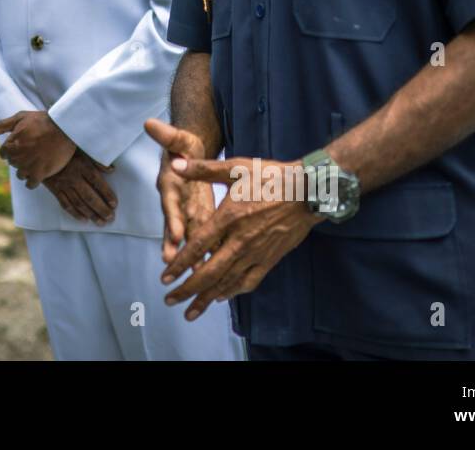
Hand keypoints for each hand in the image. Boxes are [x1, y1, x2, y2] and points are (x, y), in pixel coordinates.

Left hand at [0, 111, 76, 186]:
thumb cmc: (42, 121)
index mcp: (11, 143)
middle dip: (18, 159)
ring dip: (25, 170)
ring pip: (20, 175)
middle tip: (31, 151)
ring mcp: (29, 166)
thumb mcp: (20, 117)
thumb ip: (2, 125)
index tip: (20, 146)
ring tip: (35, 161)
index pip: (3, 153)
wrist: (64, 128)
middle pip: (12, 164)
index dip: (10, 150)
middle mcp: (18, 156)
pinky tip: (37, 174)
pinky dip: (32, 181)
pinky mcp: (41, 173)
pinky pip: (30, 184)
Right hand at [44, 151, 116, 223]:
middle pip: (89, 196)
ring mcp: (63, 185)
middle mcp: (73, 177)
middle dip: (101, 209)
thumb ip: (97, 160)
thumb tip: (112, 170)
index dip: (107, 194)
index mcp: (82, 165)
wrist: (40, 150)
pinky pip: (65, 204)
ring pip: (78, 203)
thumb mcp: (82, 149)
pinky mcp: (55, 190)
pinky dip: (75, 213)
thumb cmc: (65, 148)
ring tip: (100, 222)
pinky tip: (83, 219)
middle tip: (110, 218)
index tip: (114, 204)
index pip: (97, 182)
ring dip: (90, 214)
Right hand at [146, 118, 217, 264]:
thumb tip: (148, 122)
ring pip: (185, 237)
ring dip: (188, 255)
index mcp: (170, 184)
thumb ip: (167, 134)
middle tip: (172, 262)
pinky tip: (212, 268)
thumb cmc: (184, 144)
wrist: (188, 153)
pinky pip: (199, 237)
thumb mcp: (179, 138)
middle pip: (173, 226)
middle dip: (172, 245)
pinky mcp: (196, 217)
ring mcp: (184, 211)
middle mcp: (174, 202)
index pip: (170, 203)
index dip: (172, 218)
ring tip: (193, 273)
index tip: (176, 234)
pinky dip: (204, 251)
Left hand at [150, 126, 321, 320]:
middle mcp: (240, 240)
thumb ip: (203, 169)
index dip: (179, 264)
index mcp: (229, 218)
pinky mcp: (270, 258)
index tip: (165, 277)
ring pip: (228, 282)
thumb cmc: (271, 176)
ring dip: (207, 298)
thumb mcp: (235, 168)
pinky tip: (222, 297)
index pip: (198, 247)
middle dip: (187, 289)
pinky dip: (233, 291)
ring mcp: (256, 252)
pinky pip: (249, 281)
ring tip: (190, 312)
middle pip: (209, 272)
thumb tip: (175, 163)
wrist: (308, 190)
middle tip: (170, 301)